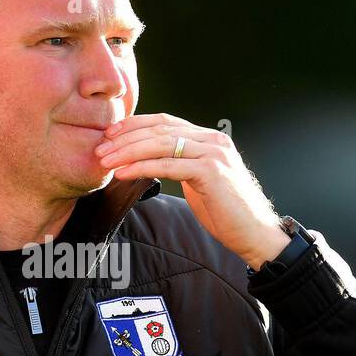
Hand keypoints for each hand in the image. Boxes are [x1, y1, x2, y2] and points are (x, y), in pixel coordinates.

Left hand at [95, 113, 290, 269]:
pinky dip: (141, 167)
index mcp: (209, 139)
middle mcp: (212, 140)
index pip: (165, 122)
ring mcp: (213, 153)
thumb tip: (151, 162)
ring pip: (160, 144)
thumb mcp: (200, 182)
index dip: (135, 125)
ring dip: (128, 151)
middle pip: (159, 129)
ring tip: (106, 160)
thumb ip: (181, 165)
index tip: (110, 133)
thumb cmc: (228, 213)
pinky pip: (167, 165)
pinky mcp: (211, 171)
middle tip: (100, 148)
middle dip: (125, 137)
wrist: (255, 234)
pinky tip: (123, 172)